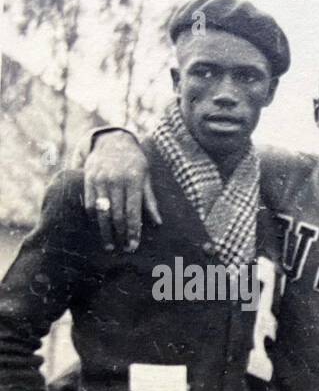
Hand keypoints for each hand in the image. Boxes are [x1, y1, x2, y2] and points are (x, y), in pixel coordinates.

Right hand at [83, 130, 159, 251]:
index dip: (133, 232)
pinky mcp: (87, 179)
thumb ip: (150, 200)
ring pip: (100, 211)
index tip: (133, 246)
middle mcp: (115, 181)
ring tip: (108, 246)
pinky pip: (87, 202)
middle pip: (117, 215)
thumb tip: (158, 223)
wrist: (112, 140)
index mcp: (133, 181)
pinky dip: (92, 217)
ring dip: (104, 231)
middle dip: (120, 235)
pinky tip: (97, 227)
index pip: (133, 213)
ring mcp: (99, 180)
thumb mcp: (146, 178)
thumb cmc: (135, 163)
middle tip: (122, 250)